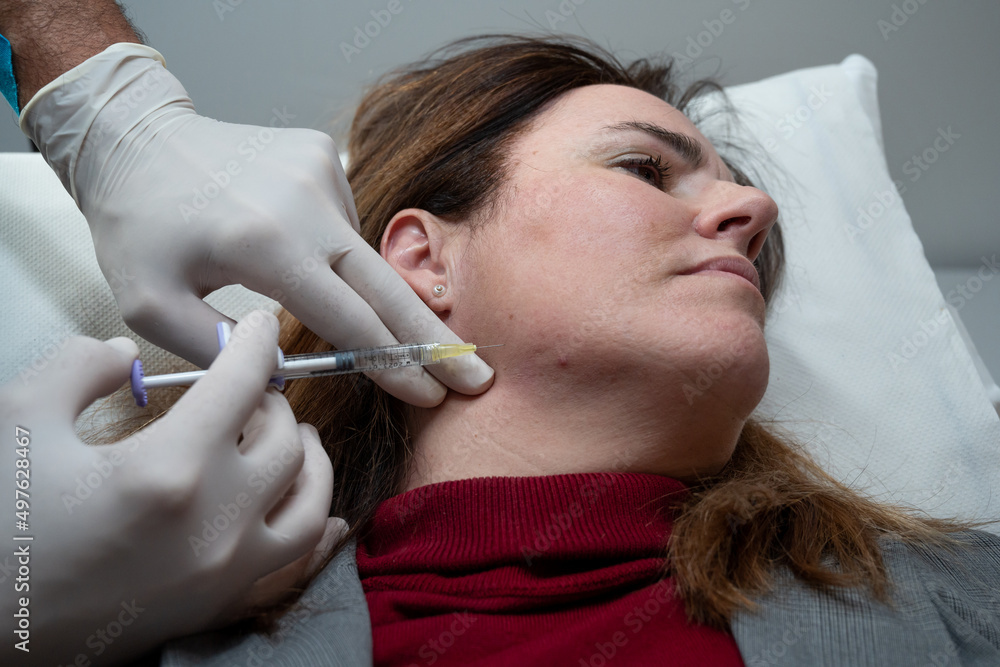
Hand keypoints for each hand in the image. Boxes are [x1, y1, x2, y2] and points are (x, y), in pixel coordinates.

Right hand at [0, 310, 338, 665]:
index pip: (242, 386)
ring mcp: (224, 570)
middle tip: (252, 393)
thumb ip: (78, 369)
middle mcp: (214, 522)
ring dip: (308, 460)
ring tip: (290, 438)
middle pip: (284, 442)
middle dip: (274, 404)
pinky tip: (316, 507)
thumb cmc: (2, 525)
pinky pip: (296, 562)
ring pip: (310, 501)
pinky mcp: (220, 604)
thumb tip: (126, 355)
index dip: (257, 346)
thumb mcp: (20, 423)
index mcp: (168, 469)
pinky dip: (317, 526)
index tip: (263, 327)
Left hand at [19, 43, 493, 407]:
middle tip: (478, 378)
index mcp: (264, 244)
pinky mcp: (322, 153)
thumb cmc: (136, 225)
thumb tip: (285, 376)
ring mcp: (320, 170)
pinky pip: (345, 222)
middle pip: (388, 288)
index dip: (394, 364)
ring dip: (359, 292)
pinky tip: (296, 248)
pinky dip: (333, 251)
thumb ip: (221, 352)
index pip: (349, 320)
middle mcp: (306, 203)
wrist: (134, 138)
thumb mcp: (149, 305)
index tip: (429, 396)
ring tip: (303, 289)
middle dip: (435, 341)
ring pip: (362, 257)